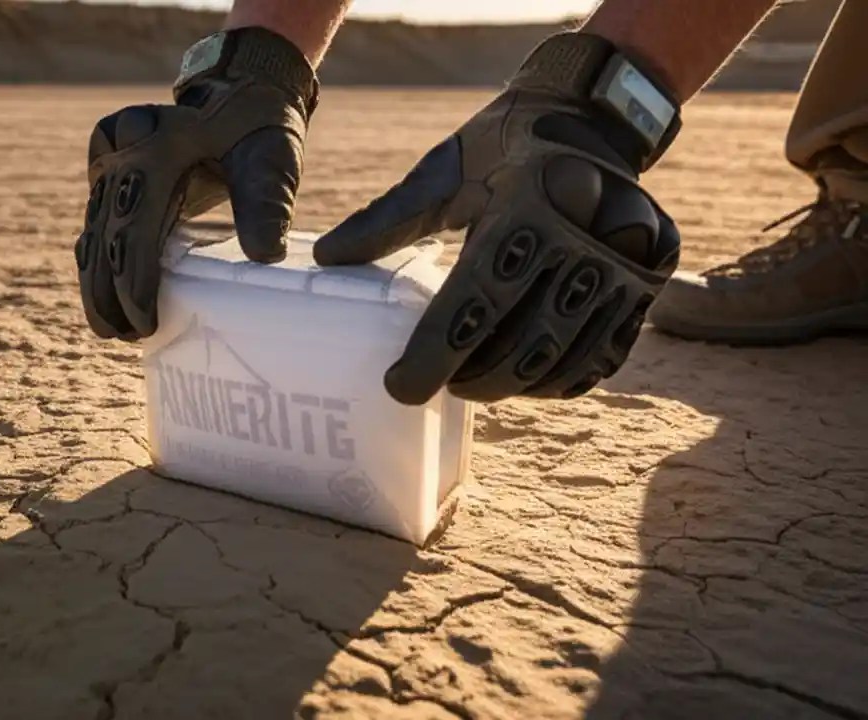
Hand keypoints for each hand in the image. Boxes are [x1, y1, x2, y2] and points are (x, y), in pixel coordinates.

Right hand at [76, 27, 316, 339]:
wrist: (239, 91)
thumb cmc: (258, 128)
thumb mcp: (271, 159)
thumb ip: (266, 203)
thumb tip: (264, 257)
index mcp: (157, 141)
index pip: (136, 223)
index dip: (135, 277)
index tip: (145, 321)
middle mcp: (122, 149)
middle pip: (107, 234)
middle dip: (110, 292)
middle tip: (126, 338)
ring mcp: (110, 161)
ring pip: (94, 232)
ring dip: (98, 284)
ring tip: (113, 331)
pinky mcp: (109, 175)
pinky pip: (98, 226)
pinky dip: (100, 264)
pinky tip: (105, 303)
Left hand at [314, 34, 680, 403]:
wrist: (591, 119)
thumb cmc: (503, 149)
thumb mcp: (445, 171)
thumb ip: (388, 219)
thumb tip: (326, 259)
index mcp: (530, 204)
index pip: (476, 301)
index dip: (435, 354)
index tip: (399, 386)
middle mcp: (587, 237)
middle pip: (522, 341)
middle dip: (472, 378)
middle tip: (436, 386)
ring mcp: (628, 265)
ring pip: (563, 356)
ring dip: (512, 386)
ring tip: (472, 385)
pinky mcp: (650, 284)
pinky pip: (601, 355)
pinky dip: (558, 380)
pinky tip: (524, 380)